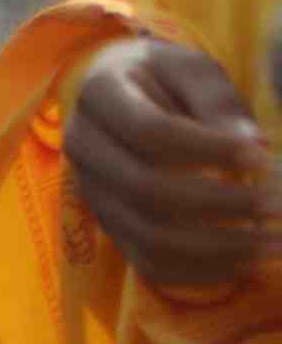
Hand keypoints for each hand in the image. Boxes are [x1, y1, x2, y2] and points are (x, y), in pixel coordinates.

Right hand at [67, 36, 281, 298]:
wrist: (124, 98)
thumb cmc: (167, 80)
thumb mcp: (193, 71)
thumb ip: (219, 103)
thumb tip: (254, 146)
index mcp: (98, 94)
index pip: (150, 131)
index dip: (210, 149)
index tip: (264, 154)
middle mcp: (82, 147)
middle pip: (147, 190)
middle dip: (225, 203)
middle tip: (281, 206)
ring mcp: (92, 194)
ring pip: (150, 238)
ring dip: (222, 247)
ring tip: (276, 242)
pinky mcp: (111, 229)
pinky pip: (153, 266)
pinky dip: (206, 272)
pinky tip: (250, 259)